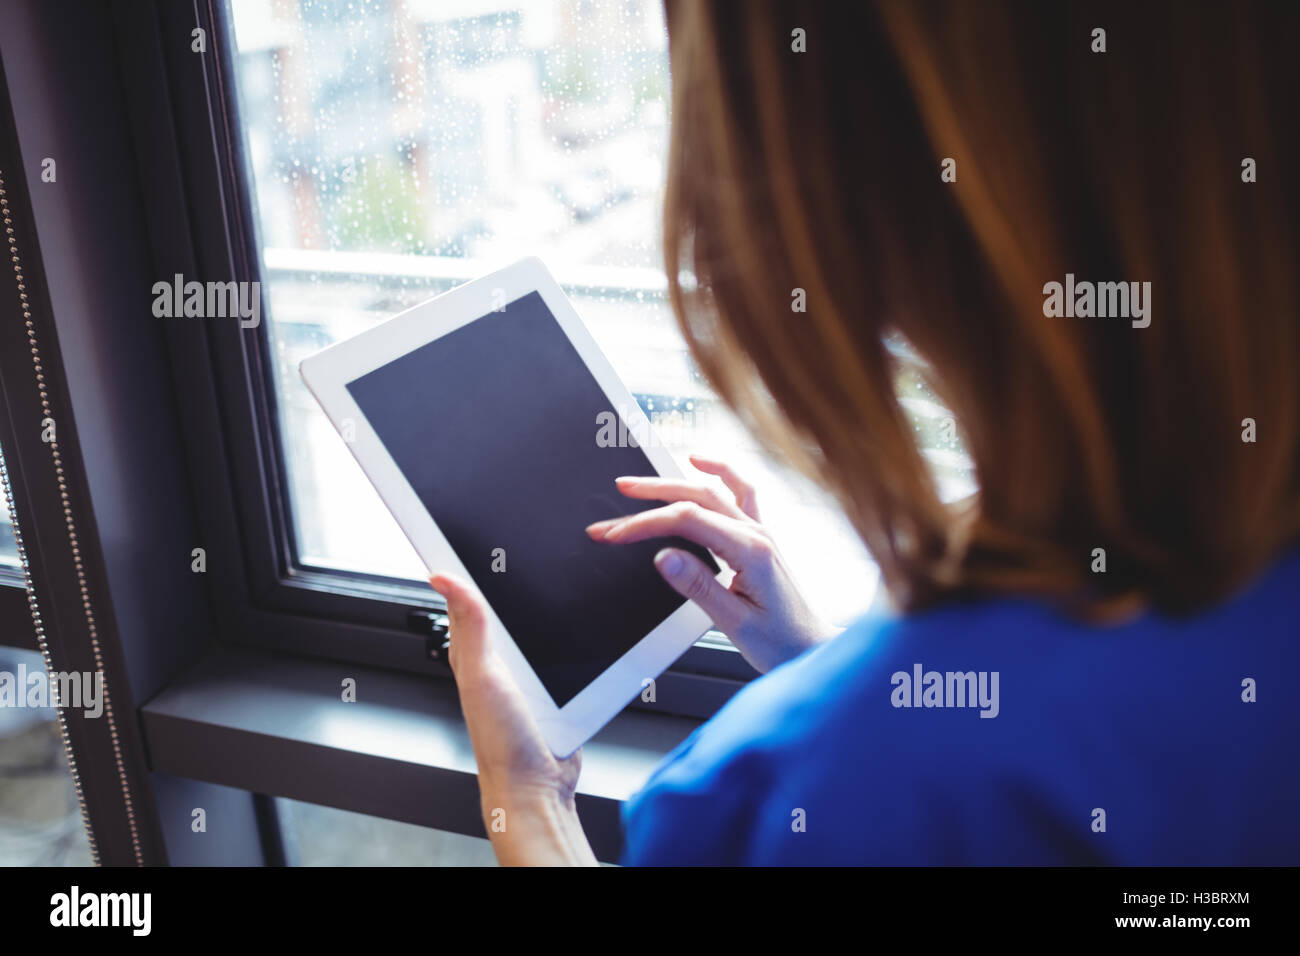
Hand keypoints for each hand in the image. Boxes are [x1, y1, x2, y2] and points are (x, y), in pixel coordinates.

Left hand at [429, 572, 596, 865]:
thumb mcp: (482, 674)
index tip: (461, 537)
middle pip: (503, 608)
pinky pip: (563, 654)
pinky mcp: (554, 688)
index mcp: (472, 653)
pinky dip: (572, 642)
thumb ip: (469, 625)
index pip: (464, 600)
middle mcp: (497, 662)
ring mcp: (527, 675)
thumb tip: (443, 577)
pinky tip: (581, 631)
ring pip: (538, 629)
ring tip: (556, 579)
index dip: (462, 570)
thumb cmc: (502, 741)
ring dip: (549, 611)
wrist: (539, 786)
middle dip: (511, 580)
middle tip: (518, 545)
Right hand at [586, 454, 838, 673]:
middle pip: (696, 497)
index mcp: (750, 551)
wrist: (813, 649)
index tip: (614, 534)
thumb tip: (663, 556)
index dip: (645, 523)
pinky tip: (699, 461)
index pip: (686, 521)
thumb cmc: (782, 642)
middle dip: (650, 496)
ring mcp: (760, 532)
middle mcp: (757, 533)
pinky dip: (719, 471)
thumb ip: (699, 587)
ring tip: (639, 484)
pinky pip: (740, 491)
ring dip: (673, 480)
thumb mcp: (735, 623)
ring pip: (712, 490)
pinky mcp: (760, 538)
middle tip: (614, 502)